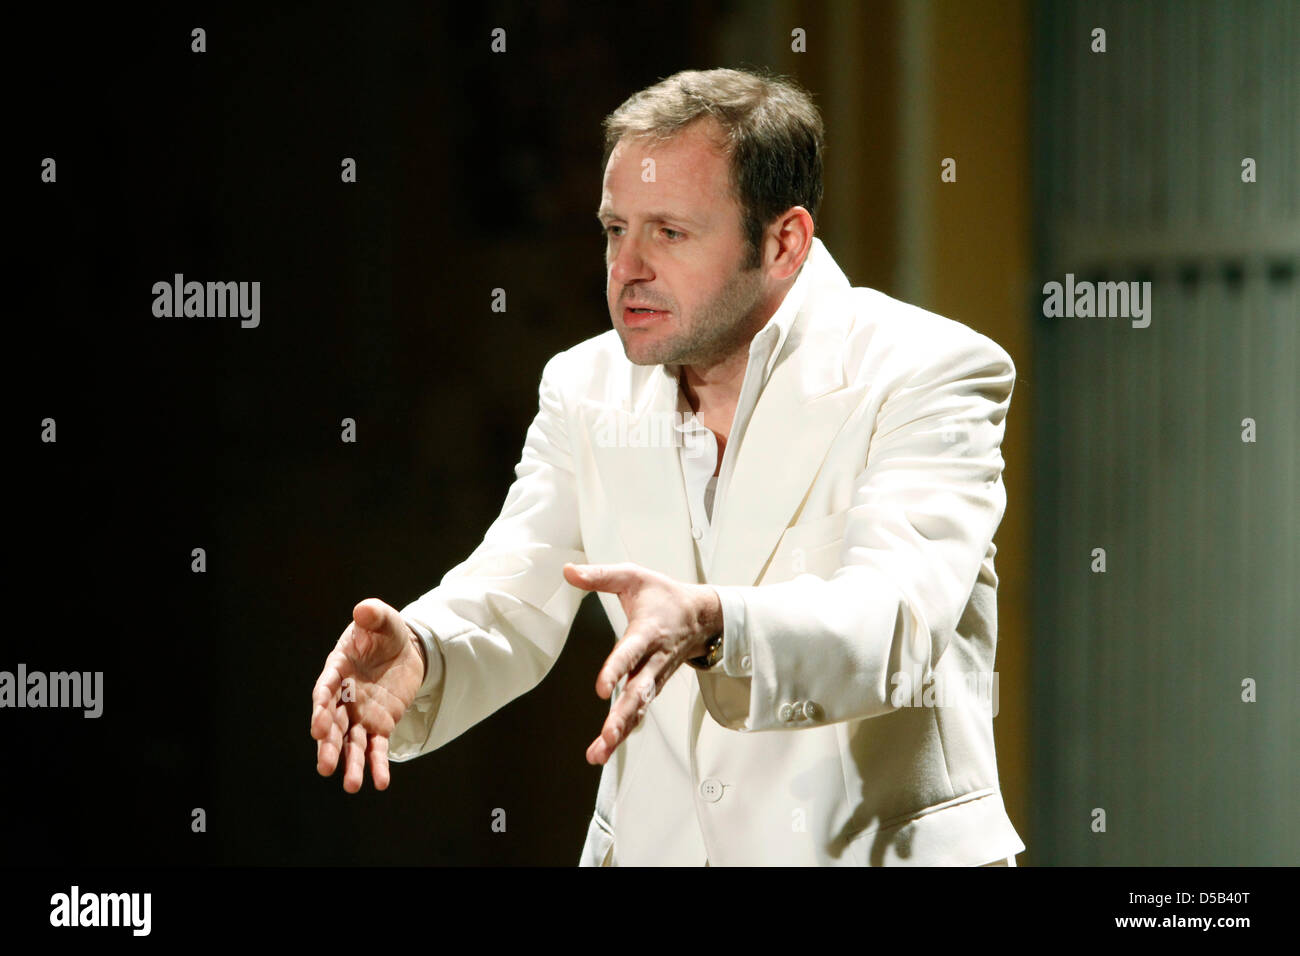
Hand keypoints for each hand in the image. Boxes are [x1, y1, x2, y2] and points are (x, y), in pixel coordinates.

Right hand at [310, 599, 426, 791]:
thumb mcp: (382, 619)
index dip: (320, 709)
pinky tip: (380, 784)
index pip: (325, 692)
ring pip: (351, 743)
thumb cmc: (384, 632)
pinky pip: (378, 748)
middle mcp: (343, 698)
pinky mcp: (379, 726)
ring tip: (352, 785)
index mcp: (337, 671)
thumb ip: (373, 615)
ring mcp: (360, 715)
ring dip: (350, 764)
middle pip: (333, 725)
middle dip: (328, 746)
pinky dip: (378, 765)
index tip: (318, 728)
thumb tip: (364, 609)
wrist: (404, 649)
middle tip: (326, 766)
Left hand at [562, 562, 720, 765]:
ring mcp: (655, 677)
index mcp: (647, 632)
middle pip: (638, 692)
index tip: (602, 689)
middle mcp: (653, 660)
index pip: (630, 653)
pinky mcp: (653, 686)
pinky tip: (606, 748)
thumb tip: (568, 572)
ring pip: (639, 708)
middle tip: (607, 736)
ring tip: (600, 752)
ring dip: (621, 731)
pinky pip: (640, 711)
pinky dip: (625, 731)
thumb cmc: (664, 596)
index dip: (617, 670)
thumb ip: (600, 576)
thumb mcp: (633, 576)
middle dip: (622, 716)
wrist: (702, 616)